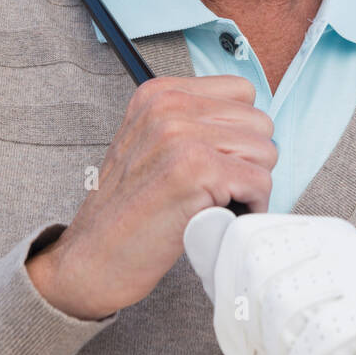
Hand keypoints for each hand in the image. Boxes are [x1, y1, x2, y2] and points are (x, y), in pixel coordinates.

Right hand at [27, 77, 276, 319]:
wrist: (90, 261)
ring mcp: (180, 135)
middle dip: (248, 161)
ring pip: (265, 152)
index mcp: (160, 94)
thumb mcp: (152, 145)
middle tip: (217, 190)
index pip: (243, 93)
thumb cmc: (129, 211)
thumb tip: (257, 128)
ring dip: (250, 186)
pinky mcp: (195, 169)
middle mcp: (169, 106)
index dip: (240, 133)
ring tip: (215, 204)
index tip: (221, 161)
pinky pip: (260, 182)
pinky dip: (251, 207)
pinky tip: (220, 219)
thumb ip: (196, 123)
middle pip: (259, 123)